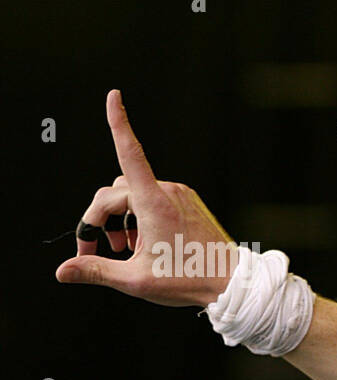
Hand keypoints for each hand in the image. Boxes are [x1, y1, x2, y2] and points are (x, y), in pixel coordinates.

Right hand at [55, 89, 238, 307]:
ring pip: (131, 195)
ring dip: (118, 219)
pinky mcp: (187, 203)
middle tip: (94, 251)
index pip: (130, 153)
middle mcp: (168, 192)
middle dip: (99, 219)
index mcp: (154, 203)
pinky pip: (151, 200)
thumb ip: (95, 270)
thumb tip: (62, 271)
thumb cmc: (189, 280)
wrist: (231, 284)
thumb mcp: (135, 280)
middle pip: (114, 191)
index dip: (118, 123)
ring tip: (125, 250)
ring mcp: (179, 196)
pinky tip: (143, 244)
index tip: (113, 95)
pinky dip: (138, 218)